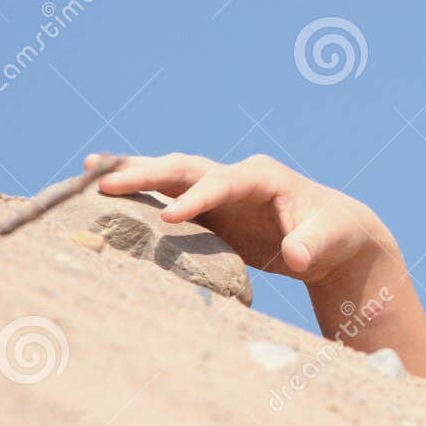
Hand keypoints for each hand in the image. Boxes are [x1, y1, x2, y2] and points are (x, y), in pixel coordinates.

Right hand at [85, 151, 394, 284]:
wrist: (333, 236)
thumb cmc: (334, 234)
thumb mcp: (329, 241)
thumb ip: (311, 246)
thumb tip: (295, 257)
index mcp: (262, 177)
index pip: (221, 184)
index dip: (196, 200)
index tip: (168, 220)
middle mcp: (234, 176)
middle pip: (184, 169)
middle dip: (146, 174)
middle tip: (104, 182)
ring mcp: (219, 191)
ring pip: (170, 176)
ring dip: (134, 173)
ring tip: (91, 171)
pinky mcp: (210, 210)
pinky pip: (169, 198)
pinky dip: (141, 194)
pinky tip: (107, 194)